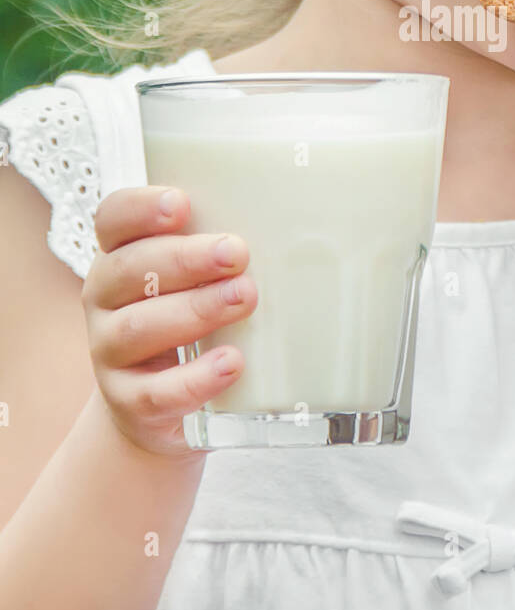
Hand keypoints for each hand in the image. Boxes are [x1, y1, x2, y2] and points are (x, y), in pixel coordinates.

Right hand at [82, 186, 256, 455]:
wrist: (161, 405)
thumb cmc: (192, 318)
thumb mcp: (202, 278)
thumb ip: (230, 248)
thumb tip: (314, 222)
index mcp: (120, 254)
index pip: (113, 218)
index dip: (141, 208)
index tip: (182, 203)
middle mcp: (105, 299)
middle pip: (128, 269)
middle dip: (185, 258)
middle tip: (237, 252)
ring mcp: (109, 353)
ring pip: (137, 329)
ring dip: (194, 310)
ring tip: (245, 298)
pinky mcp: (128, 403)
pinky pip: (155, 393)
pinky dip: (195, 379)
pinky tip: (232, 363)